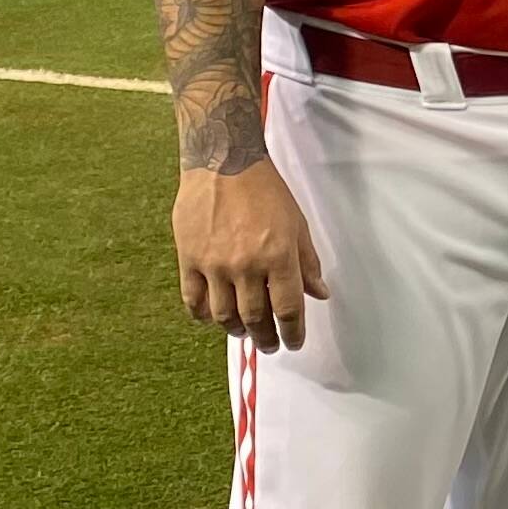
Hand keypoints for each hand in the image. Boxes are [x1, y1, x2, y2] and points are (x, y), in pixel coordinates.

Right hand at [175, 164, 328, 352]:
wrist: (224, 164)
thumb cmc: (265, 191)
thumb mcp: (297, 223)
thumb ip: (308, 262)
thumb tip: (319, 294)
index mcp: (278, 256)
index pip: (288, 309)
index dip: (293, 332)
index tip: (294, 343)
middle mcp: (246, 265)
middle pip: (255, 318)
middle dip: (265, 338)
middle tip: (269, 345)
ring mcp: (214, 264)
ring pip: (223, 316)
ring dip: (236, 331)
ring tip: (244, 333)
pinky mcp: (188, 259)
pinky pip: (193, 300)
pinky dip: (203, 316)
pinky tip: (212, 318)